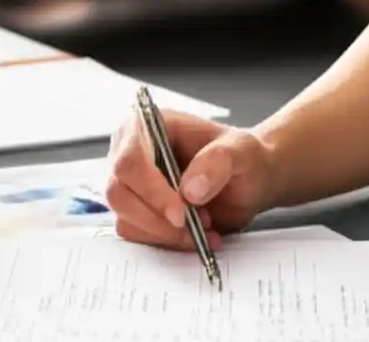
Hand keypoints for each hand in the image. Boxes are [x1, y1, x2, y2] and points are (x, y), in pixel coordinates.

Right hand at [105, 108, 277, 250]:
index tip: (181, 212)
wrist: (249, 179)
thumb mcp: (240, 151)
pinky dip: (169, 241)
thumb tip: (189, 191)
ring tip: (204, 225)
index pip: (129, 159)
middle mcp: (131, 154)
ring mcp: (132, 185)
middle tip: (195, 225)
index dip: (150, 189)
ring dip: (166, 232)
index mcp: (148, 126)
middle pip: (119, 193)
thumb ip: (217, 163)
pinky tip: (197, 234)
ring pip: (126, 218)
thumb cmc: (241, 156)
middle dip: (157, 217)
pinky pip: (139, 235)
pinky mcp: (138, 211)